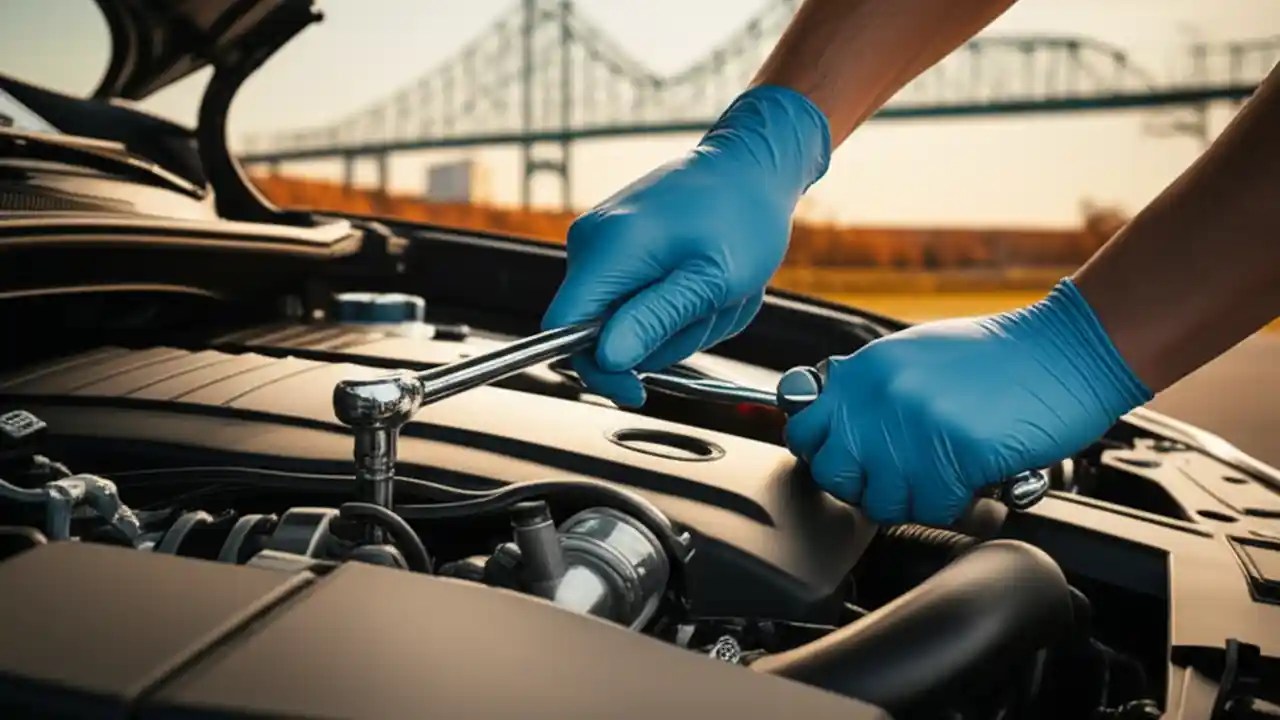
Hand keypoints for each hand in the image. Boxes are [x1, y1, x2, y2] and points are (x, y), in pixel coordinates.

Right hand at [542, 86, 829, 406]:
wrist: (751, 165)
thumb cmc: (743, 214)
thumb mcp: (712, 279)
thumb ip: (656, 319)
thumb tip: (608, 358)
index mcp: (608, 249)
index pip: (562, 330)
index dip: (596, 370)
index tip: (638, 388)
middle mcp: (591, 244)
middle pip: (598, 333)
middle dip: (659, 340)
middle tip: (709, 309)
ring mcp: (601, 243)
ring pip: (622, 322)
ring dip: (676, 323)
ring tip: (713, 291)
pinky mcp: (616, 248)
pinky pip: (633, 302)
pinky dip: (674, 306)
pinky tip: (702, 284)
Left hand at [785, 279, 1152, 525]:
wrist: (1067, 352)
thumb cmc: (998, 359)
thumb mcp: (912, 357)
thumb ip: (867, 391)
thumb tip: (829, 422)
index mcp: (863, 372)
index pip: (803, 430)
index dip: (825, 454)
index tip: (849, 461)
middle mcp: (876, 398)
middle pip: (835, 476)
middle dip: (866, 486)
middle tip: (902, 477)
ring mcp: (911, 428)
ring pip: (884, 502)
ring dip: (917, 499)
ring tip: (946, 476)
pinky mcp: (951, 456)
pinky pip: (934, 508)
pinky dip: (957, 505)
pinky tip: (974, 480)